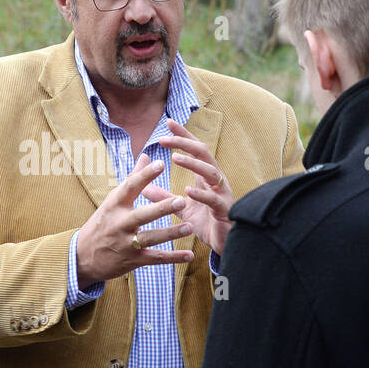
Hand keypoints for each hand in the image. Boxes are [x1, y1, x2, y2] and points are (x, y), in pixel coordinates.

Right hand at [76, 153, 193, 287]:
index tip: (160, 164)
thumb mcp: (113, 201)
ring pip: (150, 238)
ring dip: (170, 233)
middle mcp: (119, 223)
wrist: (82, 257)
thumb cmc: (103, 223)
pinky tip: (190, 255)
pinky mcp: (132, 260)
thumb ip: (133, 179)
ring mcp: (125, 243)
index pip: (130, 187)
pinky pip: (155, 258)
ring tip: (190, 227)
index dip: (145, 175)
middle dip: (162, 209)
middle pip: (142, 215)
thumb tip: (146, 155)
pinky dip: (173, 257)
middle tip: (181, 201)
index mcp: (114, 205)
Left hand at [149, 118, 234, 256]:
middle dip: (185, 143)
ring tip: (174, 158)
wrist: (224, 245)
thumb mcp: (181, 208)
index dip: (183, 135)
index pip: (195, 150)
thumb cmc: (206, 224)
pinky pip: (214, 199)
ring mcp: (222, 194)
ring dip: (193, 164)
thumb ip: (165, 197)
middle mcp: (216, 181)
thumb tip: (144, 188)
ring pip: (211, 172)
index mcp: (206, 177)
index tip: (168, 122)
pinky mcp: (224, 210)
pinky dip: (201, 195)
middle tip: (164, 138)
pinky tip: (188, 191)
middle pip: (203, 154)